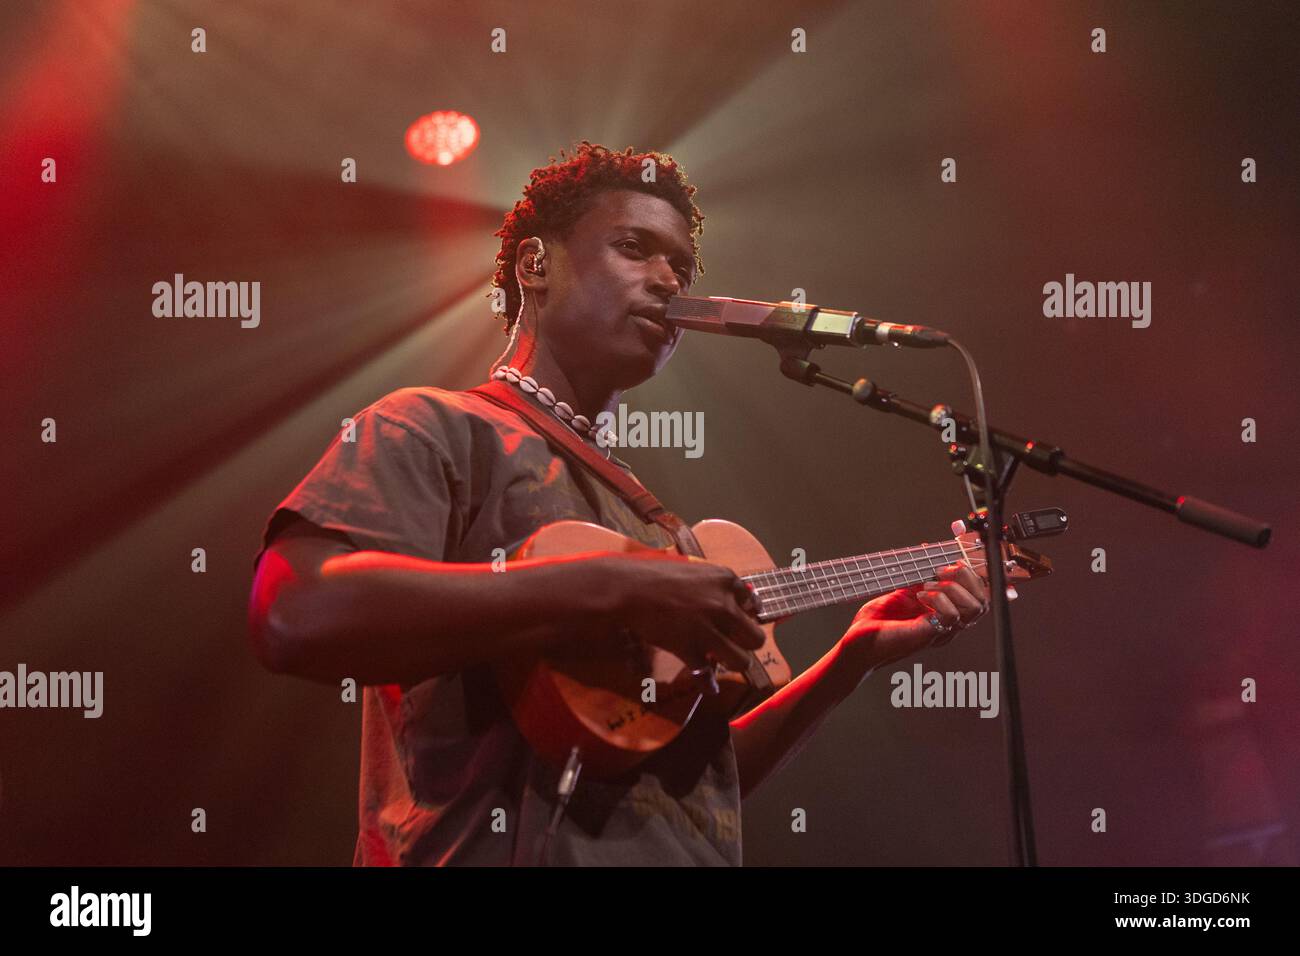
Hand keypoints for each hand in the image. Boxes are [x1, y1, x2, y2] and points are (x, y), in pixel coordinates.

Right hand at [598, 551, 765, 673]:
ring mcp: (709, 629)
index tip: (737, 621)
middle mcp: (724, 605)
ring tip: (721, 661)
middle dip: (745, 643)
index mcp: (726, 580)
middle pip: (755, 637)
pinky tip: (708, 685)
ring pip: (741, 661)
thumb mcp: (694, 571)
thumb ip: (716, 585)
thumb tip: (734, 602)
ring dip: (732, 663)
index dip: (745, 615)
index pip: (754, 603)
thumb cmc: (657, 575)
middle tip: (732, 643)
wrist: (630, 589)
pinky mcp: (690, 649)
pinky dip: (707, 684)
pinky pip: (707, 676)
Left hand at [838, 562, 988, 673]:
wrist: (858, 642)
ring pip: (976, 607)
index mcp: (946, 614)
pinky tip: (920, 596)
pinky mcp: (930, 634)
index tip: (957, 559)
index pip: (979, 595)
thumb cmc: (878, 621)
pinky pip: (952, 615)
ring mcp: (942, 632)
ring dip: (954, 587)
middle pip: (984, 600)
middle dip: (967, 577)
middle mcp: (949, 625)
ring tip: (927, 585)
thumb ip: (919, 577)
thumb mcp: (903, 593)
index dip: (976, 575)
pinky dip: (939, 598)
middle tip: (940, 570)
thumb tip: (927, 551)